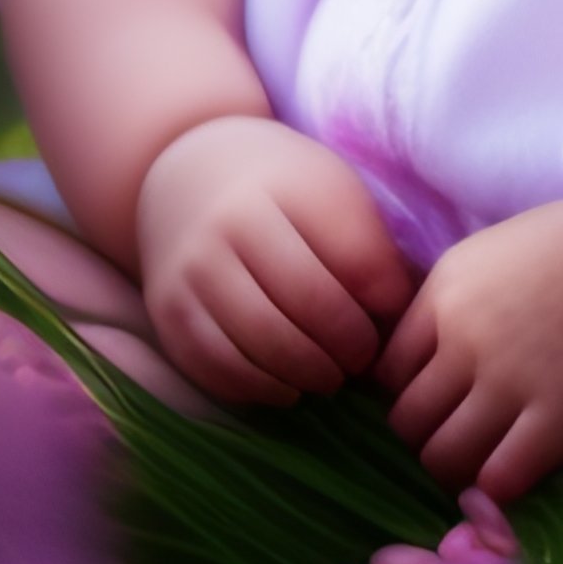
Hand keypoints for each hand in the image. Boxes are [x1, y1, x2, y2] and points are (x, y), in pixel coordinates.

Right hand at [135, 114, 412, 406]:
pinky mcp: (166, 311)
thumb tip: (396, 316)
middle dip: (347, 345)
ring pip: (260, 342)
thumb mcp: (332, 190)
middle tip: (363, 360)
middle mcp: (230, 226)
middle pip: (306, 304)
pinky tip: (286, 387)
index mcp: (285, 187)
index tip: (393, 315)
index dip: (383, 300)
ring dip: (306, 373)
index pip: (351, 257)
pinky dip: (258, 388)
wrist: (188, 176)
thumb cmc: (280, 187)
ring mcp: (192, 270)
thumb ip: (367, 246)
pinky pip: (216, 366)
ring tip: (331, 376)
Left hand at [377, 197, 562, 499]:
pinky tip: (516, 476)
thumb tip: (433, 353)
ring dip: (456, 471)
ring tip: (481, 467)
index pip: (387, 371)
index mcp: (446, 293)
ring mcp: (509, 384)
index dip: (405, 394)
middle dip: (425, 438)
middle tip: (455, 441)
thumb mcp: (497, 251)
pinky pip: (500, 479)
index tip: (432, 403)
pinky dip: (498, 489)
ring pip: (444, 457)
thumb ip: (458, 300)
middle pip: (408, 421)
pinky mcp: (558, 421)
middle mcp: (464, 341)